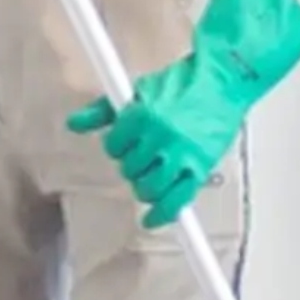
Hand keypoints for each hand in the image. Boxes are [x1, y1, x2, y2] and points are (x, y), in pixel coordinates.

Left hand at [67, 0, 299, 229]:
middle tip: (143, 157)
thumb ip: (104, 110)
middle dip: (133, 165)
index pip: (114, 146)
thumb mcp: (139, 91)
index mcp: (144, 116)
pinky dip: (162, 214)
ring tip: (150, 177)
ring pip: (148, 188)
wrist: (224, 80)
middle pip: (130, 169)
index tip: (126, 143)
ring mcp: (181, 154)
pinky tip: (151, 219)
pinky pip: (176, 201)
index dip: (117, 146)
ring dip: (145, 187)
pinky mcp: (200, 168)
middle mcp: (161, 137)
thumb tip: (75, 122)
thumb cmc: (184, 83)